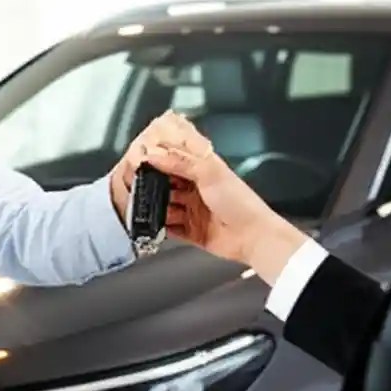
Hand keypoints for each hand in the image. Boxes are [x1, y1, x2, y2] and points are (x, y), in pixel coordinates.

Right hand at [119, 111, 308, 283]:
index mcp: (202, 169)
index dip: (157, 159)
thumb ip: (180, 161)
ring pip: (164, 206)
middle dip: (151, 185)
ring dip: (154, 207)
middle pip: (165, 184)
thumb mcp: (209, 172)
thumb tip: (155, 154)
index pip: (173, 159)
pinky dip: (160, 227)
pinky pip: (168, 228)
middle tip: (136, 185)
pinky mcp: (190, 231)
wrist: (253, 236)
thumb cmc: (241, 203)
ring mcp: (192, 210)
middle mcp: (196, 189)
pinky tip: (153, 224)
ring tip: (145, 207)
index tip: (139, 160)